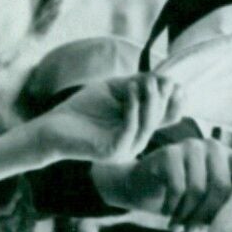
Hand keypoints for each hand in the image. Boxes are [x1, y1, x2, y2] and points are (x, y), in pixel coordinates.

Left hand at [33, 73, 183, 167]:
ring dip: (149, 100)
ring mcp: (125, 150)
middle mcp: (135, 142)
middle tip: (156, 78)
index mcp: (138, 128)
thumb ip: (137, 84)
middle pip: (160, 119)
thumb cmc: (83, 108)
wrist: (55, 127)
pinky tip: (130, 90)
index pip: (165, 117)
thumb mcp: (115, 90)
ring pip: (148, 125)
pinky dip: (133, 107)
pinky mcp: (113, 153)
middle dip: (161, 98)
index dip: (175, 101)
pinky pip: (131, 129)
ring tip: (143, 81)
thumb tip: (165, 78)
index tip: (177, 83)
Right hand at [94, 133, 231, 231]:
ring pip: (198, 190)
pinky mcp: (167, 154)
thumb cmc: (178, 195)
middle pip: (221, 186)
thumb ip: (222, 204)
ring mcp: (189, 147)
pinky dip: (173, 209)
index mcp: (224, 158)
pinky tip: (168, 217)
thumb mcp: (202, 199)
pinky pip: (177, 188)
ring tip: (179, 229)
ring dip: (187, 216)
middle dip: (207, 216)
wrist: (139, 185)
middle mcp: (210, 147)